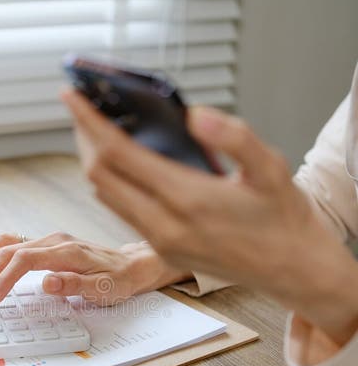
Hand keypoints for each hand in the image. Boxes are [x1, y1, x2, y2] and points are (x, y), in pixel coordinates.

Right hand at [0, 231, 185, 312]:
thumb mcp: (105, 289)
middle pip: (8, 251)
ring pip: (6, 243)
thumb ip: (75, 285)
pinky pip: (13, 239)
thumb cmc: (120, 280)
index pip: (22, 260)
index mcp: (65, 252)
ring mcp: (49, 240)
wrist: (133, 266)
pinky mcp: (47, 244)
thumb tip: (47, 282)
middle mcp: (54, 241)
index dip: (3, 279)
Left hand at [62, 89, 357, 347]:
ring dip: (95, 162)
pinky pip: (123, 213)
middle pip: (100, 176)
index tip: (71, 96)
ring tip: (97, 130)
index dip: (89, 122)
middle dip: (84, 138)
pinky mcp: (163, 252)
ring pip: (107, 197)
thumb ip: (234, 137)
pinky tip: (122, 164)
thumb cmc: (285, 217)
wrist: (294, 270)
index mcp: (187, 200)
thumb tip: (195, 115)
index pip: (118, 154)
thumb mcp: (271, 168)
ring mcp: (160, 243)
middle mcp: (164, 226)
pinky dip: (112, 184)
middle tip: (82, 108)